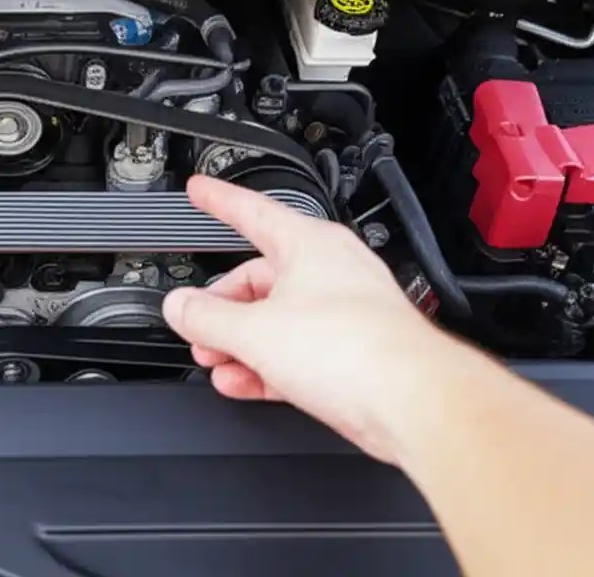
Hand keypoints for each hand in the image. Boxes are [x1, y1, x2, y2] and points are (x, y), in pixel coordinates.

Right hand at [163, 175, 468, 463]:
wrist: (413, 402)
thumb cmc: (356, 349)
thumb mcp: (254, 330)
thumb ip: (206, 317)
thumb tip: (181, 307)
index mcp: (311, 245)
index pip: (254, 211)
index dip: (220, 200)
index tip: (201, 190)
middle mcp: (330, 273)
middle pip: (258, 280)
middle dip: (220, 307)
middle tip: (194, 325)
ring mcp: (343, 314)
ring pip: (275, 320)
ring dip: (238, 342)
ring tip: (215, 360)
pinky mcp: (350, 354)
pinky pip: (294, 352)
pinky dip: (264, 365)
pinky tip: (242, 382)